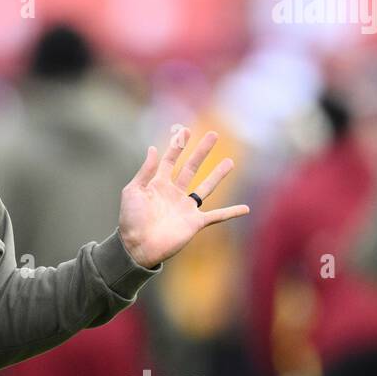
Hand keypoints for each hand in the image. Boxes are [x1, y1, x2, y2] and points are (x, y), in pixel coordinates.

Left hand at [117, 127, 249, 268]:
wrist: (137, 246)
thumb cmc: (130, 219)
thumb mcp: (133, 191)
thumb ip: (145, 171)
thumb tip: (153, 149)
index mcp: (158, 184)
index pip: (171, 160)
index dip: (177, 145)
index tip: (185, 130)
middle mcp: (174, 193)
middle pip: (191, 167)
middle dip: (202, 151)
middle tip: (214, 134)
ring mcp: (186, 207)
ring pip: (206, 187)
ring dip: (218, 175)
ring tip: (230, 162)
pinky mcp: (195, 222)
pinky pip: (217, 216)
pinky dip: (231, 212)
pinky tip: (246, 208)